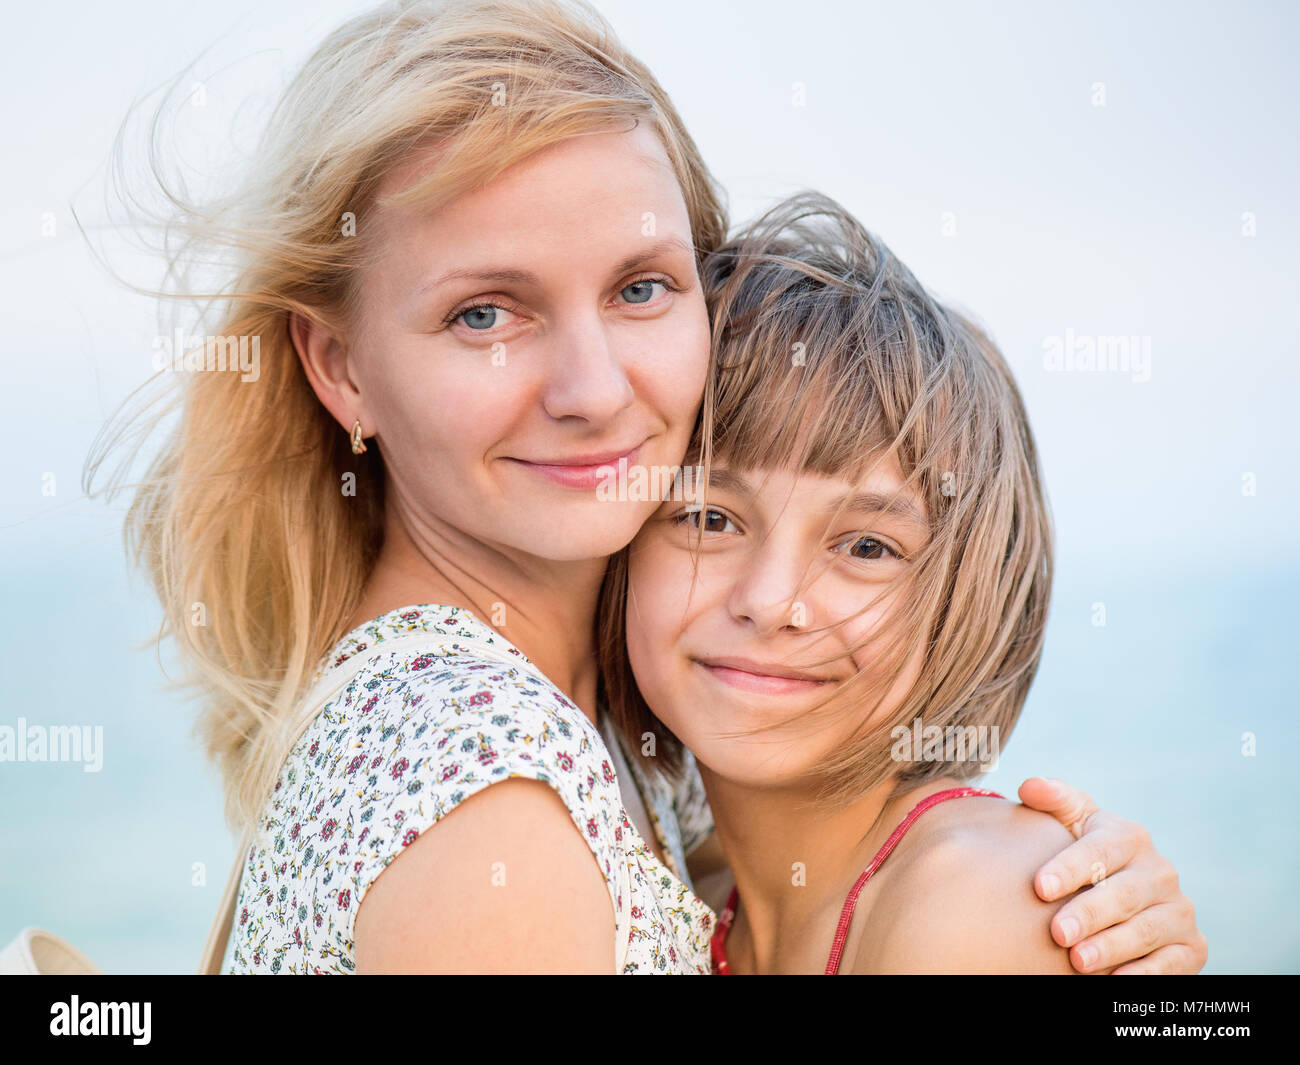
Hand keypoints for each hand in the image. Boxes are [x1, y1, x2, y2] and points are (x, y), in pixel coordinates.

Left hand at [1018, 777, 1206, 973]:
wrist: (1121, 890)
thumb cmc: (1084, 852)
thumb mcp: (1071, 821)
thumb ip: (1054, 801)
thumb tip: (1030, 785)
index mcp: (1129, 837)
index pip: (1101, 850)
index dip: (1071, 867)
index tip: (1040, 886)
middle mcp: (1160, 872)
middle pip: (1124, 894)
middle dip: (1090, 913)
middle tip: (1058, 932)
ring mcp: (1178, 910)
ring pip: (1146, 930)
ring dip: (1113, 946)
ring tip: (1078, 960)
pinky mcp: (1192, 946)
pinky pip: (1172, 962)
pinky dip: (1147, 973)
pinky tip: (1117, 981)